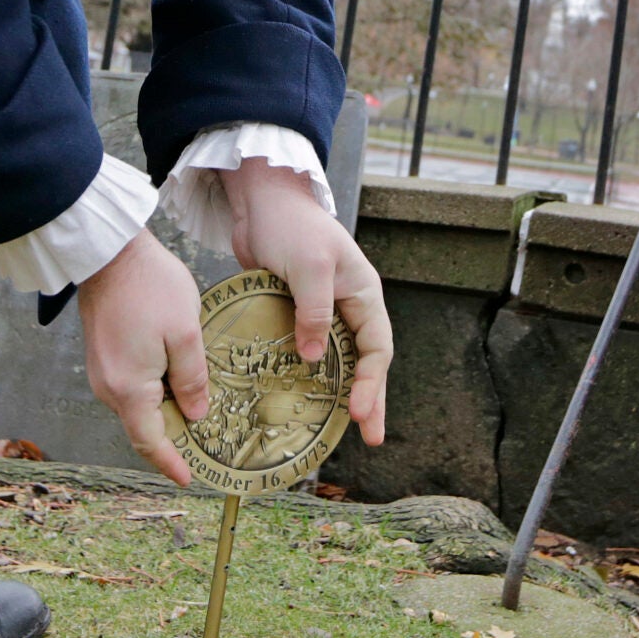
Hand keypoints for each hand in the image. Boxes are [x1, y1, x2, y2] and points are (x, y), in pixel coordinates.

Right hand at [76, 230, 208, 485]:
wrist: (109, 251)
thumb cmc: (149, 286)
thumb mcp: (186, 333)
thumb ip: (192, 378)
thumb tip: (195, 414)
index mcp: (130, 388)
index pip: (150, 441)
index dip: (170, 463)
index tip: (189, 479)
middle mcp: (109, 387)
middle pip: (143, 425)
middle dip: (172, 437)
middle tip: (207, 441)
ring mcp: (102, 371)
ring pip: (137, 405)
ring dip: (165, 410)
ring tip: (199, 406)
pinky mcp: (102, 354)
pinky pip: (130, 386)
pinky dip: (153, 392)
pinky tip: (176, 379)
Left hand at [222, 158, 393, 448]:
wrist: (261, 200)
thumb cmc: (292, 226)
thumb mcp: (310, 267)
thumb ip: (314, 312)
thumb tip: (315, 358)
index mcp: (363, 293)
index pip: (377, 347)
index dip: (371, 383)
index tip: (361, 414)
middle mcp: (348, 304)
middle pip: (366, 361)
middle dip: (370, 398)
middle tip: (371, 437)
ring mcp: (322, 309)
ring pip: (339, 359)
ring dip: (341, 392)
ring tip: (341, 427)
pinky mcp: (293, 311)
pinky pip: (308, 349)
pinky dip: (309, 375)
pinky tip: (300, 396)